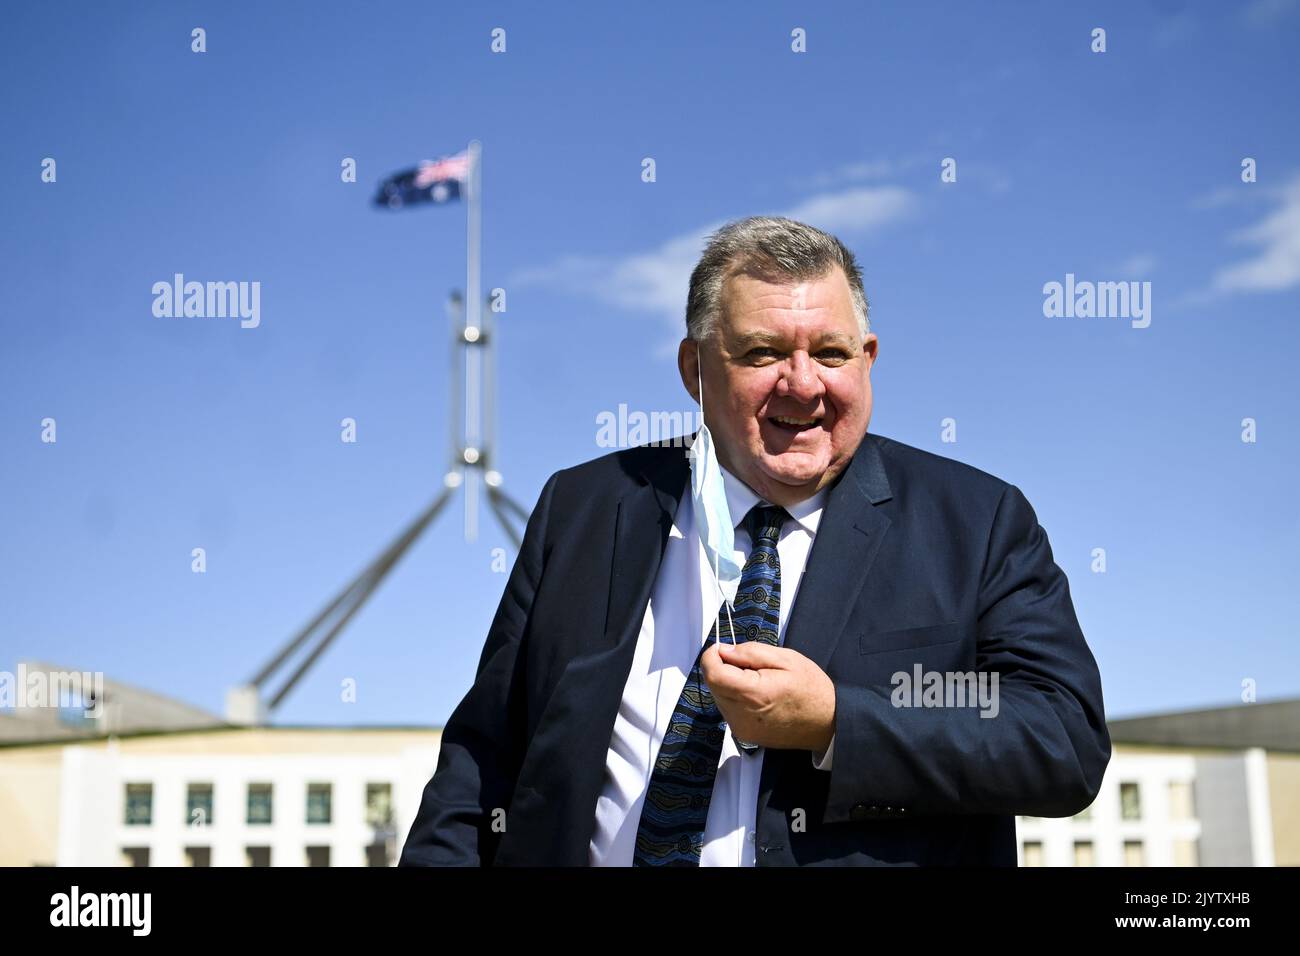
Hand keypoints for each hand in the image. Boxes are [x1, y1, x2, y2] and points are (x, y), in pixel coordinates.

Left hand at [700, 640, 835, 752]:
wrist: (827, 723)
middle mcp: (743, 715)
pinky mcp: (743, 735)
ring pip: (718, 697)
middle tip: (747, 663)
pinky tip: (756, 695)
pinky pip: (727, 709)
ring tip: (757, 681)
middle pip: (713, 685)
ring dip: (729, 684)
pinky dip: (735, 697)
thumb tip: (724, 650)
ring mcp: (742, 729)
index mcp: (754, 694)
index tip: (722, 647)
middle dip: (723, 668)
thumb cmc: (811, 689)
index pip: (714, 674)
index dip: (712, 656)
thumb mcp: (786, 658)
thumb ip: (750, 652)